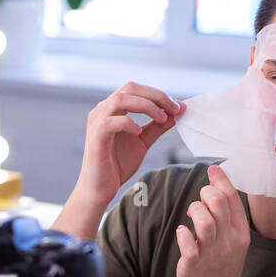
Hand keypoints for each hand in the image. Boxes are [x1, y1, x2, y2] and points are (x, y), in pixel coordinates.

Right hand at [73, 82, 183, 209]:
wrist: (99, 188)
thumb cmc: (117, 164)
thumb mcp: (143, 141)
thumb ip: (157, 127)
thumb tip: (176, 113)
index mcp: (113, 109)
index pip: (137, 90)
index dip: (159, 95)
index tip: (179, 106)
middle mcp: (103, 110)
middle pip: (130, 88)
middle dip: (156, 95)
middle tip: (175, 108)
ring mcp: (97, 121)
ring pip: (121, 99)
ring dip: (146, 106)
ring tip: (162, 118)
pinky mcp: (96, 137)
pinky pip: (111, 122)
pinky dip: (128, 123)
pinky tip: (140, 132)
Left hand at [176, 166, 249, 276]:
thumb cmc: (221, 265)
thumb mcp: (233, 240)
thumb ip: (227, 216)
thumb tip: (215, 185)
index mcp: (240, 233)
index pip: (233, 198)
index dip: (221, 179)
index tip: (212, 169)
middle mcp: (229, 242)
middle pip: (217, 203)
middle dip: (205, 193)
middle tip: (200, 201)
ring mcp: (212, 254)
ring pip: (203, 220)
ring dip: (193, 210)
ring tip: (191, 218)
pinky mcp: (194, 265)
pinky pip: (188, 243)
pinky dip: (182, 233)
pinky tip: (182, 233)